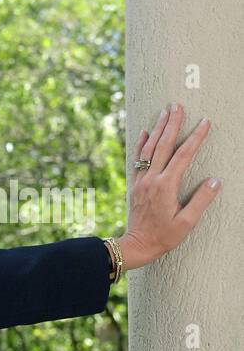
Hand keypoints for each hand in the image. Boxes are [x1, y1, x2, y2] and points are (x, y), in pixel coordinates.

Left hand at [121, 102, 222, 269]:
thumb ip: (201, 200)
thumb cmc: (163, 236)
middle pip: (163, 145)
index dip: (195, 137)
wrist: (136, 245)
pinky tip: (143, 132)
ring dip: (157, 128)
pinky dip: (140, 144)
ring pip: (149, 148)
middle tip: (178, 105)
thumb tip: (215, 180)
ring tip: (165, 111)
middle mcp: (151, 179)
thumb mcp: (186, 222)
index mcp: (165, 186)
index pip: (183, 155)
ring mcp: (141, 180)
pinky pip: (137, 158)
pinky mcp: (135, 184)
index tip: (205, 122)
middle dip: (172, 124)